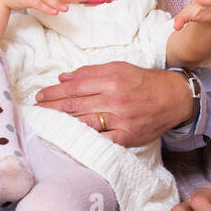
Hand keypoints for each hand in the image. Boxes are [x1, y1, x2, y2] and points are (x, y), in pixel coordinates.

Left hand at [35, 63, 192, 146]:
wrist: (174, 98)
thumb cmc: (144, 82)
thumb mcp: (120, 68)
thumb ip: (91, 72)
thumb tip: (63, 77)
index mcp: (112, 80)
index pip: (75, 87)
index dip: (54, 92)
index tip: (40, 95)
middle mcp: (115, 99)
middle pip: (75, 105)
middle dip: (52, 107)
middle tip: (36, 109)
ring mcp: (121, 119)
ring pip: (85, 122)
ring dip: (62, 124)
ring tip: (46, 124)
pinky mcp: (128, 136)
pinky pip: (103, 141)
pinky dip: (86, 141)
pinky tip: (70, 142)